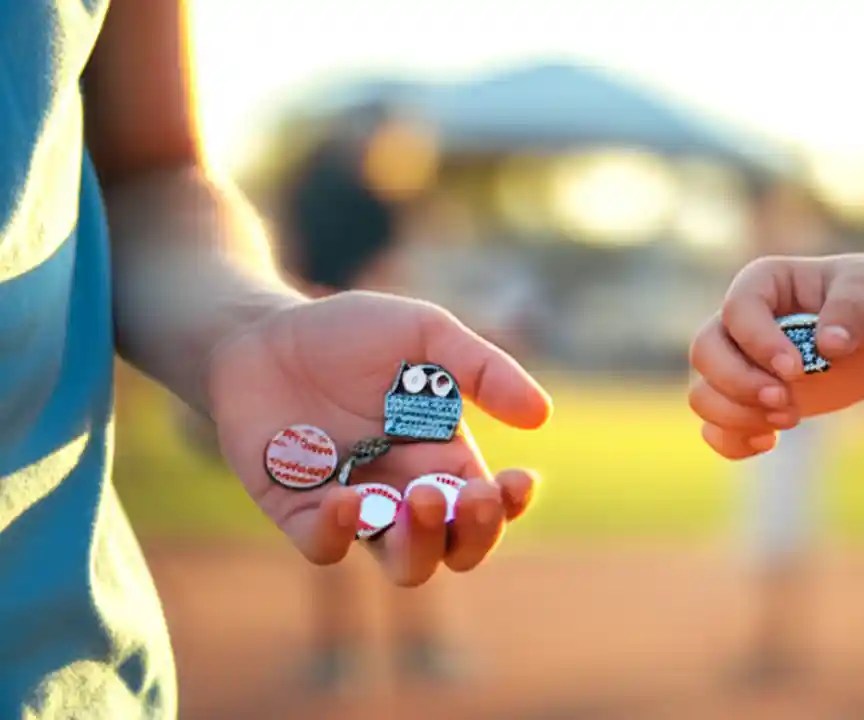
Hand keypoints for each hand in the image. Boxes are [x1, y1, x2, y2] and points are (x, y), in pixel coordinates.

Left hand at [206, 291, 551, 585]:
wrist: (262, 332)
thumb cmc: (352, 333)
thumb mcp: (428, 335)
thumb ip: (483, 369)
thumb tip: (542, 415)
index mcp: (445, 459)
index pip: (490, 508)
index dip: (509, 506)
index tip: (515, 480)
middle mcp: (407, 494)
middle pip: (456, 551)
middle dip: (474, 534)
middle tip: (468, 495)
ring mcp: (355, 508)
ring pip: (404, 566)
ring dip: (420, 546)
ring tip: (418, 500)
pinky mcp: (299, 511)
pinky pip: (326, 547)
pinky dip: (341, 533)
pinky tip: (347, 497)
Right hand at [688, 254, 863, 458]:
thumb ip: (851, 311)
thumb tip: (829, 344)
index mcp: (762, 284)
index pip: (737, 311)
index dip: (759, 343)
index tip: (797, 369)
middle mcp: (739, 323)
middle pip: (704, 352)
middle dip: (740, 384)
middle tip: (787, 401)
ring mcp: (740, 363)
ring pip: (702, 394)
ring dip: (737, 416)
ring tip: (790, 418)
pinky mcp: (749, 400)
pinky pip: (714, 427)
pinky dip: (733, 441)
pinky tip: (770, 441)